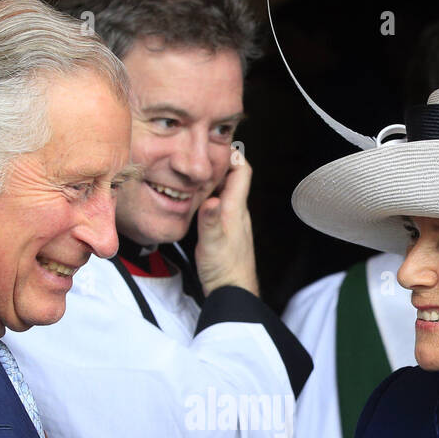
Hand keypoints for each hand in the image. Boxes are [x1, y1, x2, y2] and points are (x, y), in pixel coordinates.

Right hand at [194, 154, 258, 296]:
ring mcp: (234, 223)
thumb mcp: (212, 244)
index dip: (232, 154)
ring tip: (196, 174)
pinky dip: (211, 199)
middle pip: (234, 179)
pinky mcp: (227, 234)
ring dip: (214, 181)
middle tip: (201, 155)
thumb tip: (211, 198)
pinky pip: (221, 207)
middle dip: (219, 164)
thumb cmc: (224, 271)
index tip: (217, 144)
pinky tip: (198, 203)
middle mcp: (238, 213)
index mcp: (236, 210)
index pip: (242, 171)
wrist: (232, 293)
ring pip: (227, 193)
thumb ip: (210, 220)